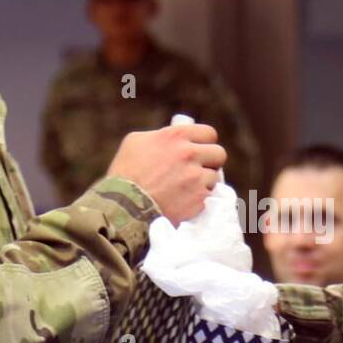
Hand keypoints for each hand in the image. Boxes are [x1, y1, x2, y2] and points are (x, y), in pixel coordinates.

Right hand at [106, 124, 225, 224]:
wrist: (124, 208)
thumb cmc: (125, 174)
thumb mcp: (135, 142)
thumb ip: (160, 136)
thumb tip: (174, 140)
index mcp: (175, 136)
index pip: (209, 133)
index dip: (205, 142)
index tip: (200, 150)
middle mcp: (189, 154)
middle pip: (219, 154)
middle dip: (211, 162)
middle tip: (198, 169)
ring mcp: (196, 178)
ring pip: (215, 177)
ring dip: (204, 182)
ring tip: (187, 189)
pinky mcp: (199, 199)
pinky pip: (210, 196)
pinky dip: (200, 199)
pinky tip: (185, 201)